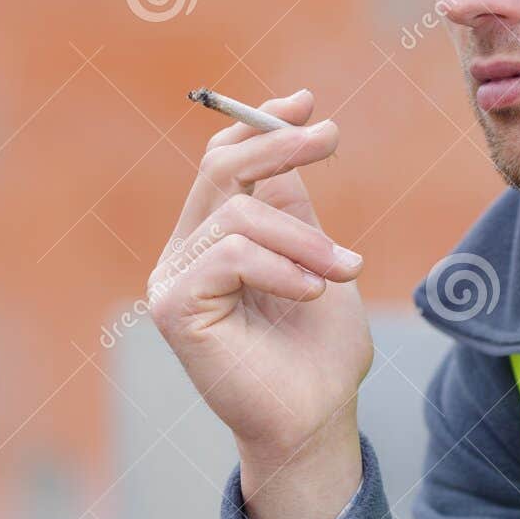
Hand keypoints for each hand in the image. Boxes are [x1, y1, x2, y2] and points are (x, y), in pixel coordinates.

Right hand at [149, 88, 369, 518]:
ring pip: (238, 216)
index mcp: (215, 238)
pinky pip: (230, 255)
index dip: (260, 125)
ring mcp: (173, 280)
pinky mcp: (174, 308)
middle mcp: (185, 253)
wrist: (316, 416)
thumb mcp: (315, 257)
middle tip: (330, 138)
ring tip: (346, 269)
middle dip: (279, 145)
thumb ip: (291, 206)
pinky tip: (311, 290)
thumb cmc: (319, 348)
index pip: (223, 163)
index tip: (306, 102)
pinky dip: (280, 265)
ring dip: (304, 238)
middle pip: (220, 170)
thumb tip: (287, 132)